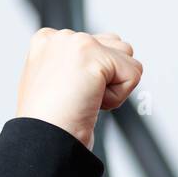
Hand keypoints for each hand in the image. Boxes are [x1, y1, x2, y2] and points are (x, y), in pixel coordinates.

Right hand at [15, 29, 142, 148]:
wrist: (44, 140)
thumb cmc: (49, 123)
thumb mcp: (54, 86)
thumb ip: (75, 68)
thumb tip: (102, 74)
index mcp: (48, 41)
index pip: (100, 46)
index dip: (96, 78)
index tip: (71, 96)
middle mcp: (61, 36)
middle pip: (117, 49)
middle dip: (108, 80)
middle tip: (79, 99)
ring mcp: (76, 42)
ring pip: (127, 59)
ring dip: (114, 88)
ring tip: (85, 100)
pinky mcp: (93, 53)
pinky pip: (133, 74)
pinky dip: (118, 97)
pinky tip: (90, 102)